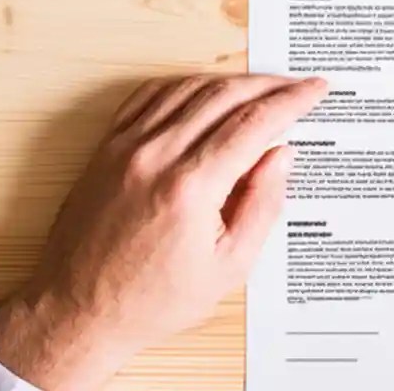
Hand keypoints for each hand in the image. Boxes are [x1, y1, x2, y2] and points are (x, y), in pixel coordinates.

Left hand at [0, 74, 327, 389]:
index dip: (292, 100)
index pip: (254, 123)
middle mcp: (155, 156)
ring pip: (188, 87)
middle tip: (296, 86)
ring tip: (259, 89)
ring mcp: (126, 147)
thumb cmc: (150, 300)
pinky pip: (150, 96)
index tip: (315, 90)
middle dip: (269, 85)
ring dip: (230, 81)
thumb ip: (262, 205)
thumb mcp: (228, 268)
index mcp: (190, 187)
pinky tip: (204, 92)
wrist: (78, 312)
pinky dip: (185, 85)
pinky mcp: (106, 148)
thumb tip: (281, 155)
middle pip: (225, 95)